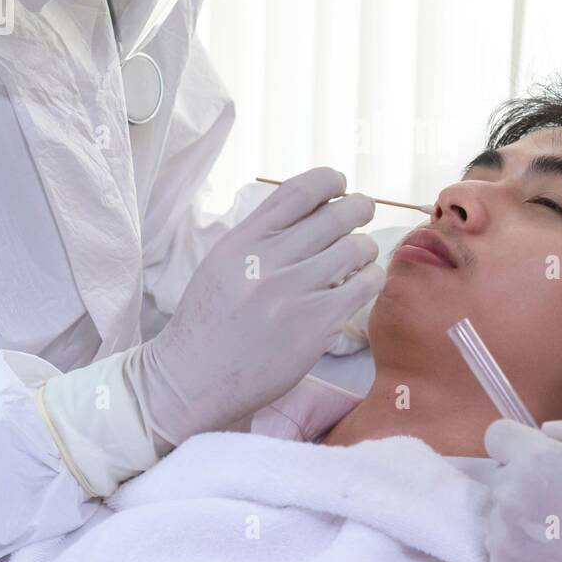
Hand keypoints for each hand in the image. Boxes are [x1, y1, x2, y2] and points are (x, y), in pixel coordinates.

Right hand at [128, 166, 384, 445]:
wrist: (190, 380)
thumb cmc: (209, 322)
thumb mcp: (223, 263)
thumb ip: (262, 235)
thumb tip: (316, 206)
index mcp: (242, 240)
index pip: (298, 191)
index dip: (330, 181)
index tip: (341, 186)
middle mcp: (267, 259)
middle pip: (336, 214)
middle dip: (360, 207)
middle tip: (363, 213)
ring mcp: (291, 291)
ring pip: (355, 247)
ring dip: (365, 248)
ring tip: (360, 257)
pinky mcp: (314, 324)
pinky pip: (363, 286)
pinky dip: (371, 278)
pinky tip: (362, 283)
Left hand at [484, 419, 561, 561]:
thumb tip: (545, 431)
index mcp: (533, 459)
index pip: (497, 436)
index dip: (516, 443)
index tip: (535, 457)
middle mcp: (511, 494)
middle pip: (502, 476)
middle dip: (525, 481)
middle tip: (561, 499)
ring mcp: (505, 535)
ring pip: (502, 513)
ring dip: (524, 516)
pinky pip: (504, 546)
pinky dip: (524, 548)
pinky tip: (556, 550)